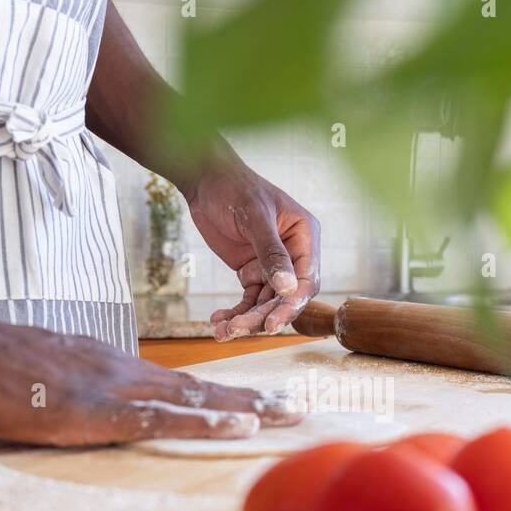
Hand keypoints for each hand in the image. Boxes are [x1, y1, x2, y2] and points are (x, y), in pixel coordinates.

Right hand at [0, 314, 300, 446]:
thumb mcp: (44, 376)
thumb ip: (78, 390)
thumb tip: (97, 408)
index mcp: (112, 368)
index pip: (179, 386)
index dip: (223, 397)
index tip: (260, 405)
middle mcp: (123, 373)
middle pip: (201, 390)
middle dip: (253, 400)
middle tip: (299, 409)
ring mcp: (113, 388)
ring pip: (194, 400)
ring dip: (247, 408)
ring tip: (289, 414)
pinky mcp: (96, 408)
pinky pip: (161, 418)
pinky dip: (206, 422)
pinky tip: (240, 426)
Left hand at [184, 164, 320, 340]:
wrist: (204, 179)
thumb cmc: (234, 187)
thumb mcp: (254, 217)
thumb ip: (271, 252)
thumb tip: (288, 288)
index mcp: (305, 237)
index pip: (306, 280)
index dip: (291, 305)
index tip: (270, 324)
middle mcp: (293, 254)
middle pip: (284, 297)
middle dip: (261, 316)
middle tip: (236, 330)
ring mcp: (272, 265)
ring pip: (265, 303)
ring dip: (244, 319)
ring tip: (221, 331)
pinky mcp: (251, 271)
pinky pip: (248, 299)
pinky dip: (235, 312)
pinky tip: (218, 322)